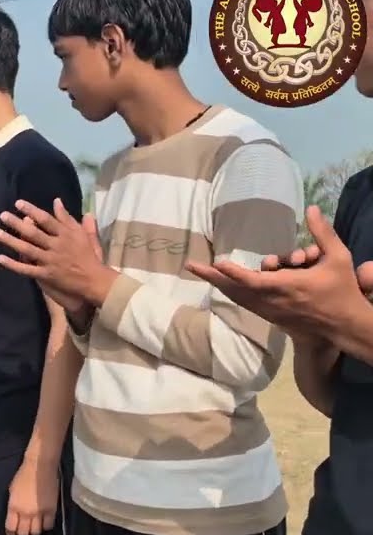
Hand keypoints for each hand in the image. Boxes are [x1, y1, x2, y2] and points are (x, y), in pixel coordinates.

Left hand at [0, 200, 116, 307]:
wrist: (95, 280)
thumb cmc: (89, 256)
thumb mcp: (83, 234)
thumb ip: (69, 218)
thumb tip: (57, 201)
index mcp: (65, 234)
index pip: (46, 219)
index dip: (31, 211)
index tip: (18, 203)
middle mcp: (56, 245)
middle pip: (33, 232)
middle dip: (17, 223)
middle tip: (3, 215)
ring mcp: (50, 260)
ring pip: (27, 249)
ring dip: (11, 241)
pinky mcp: (46, 274)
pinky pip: (27, 269)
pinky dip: (14, 265)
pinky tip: (1, 258)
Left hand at [6, 456, 59, 534]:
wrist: (40, 467)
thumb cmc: (23, 476)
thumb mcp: (12, 491)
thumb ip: (13, 506)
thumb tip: (15, 516)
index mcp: (13, 507)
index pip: (11, 527)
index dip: (11, 534)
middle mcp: (25, 512)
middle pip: (24, 533)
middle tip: (23, 533)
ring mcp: (39, 513)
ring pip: (36, 532)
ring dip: (34, 532)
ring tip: (34, 528)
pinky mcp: (52, 510)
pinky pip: (48, 526)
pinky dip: (45, 526)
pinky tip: (44, 523)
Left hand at [185, 206, 372, 335]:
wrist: (343, 326)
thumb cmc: (341, 290)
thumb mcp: (338, 258)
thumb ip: (323, 234)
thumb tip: (312, 208)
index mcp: (287, 287)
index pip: (254, 280)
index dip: (235, 272)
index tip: (218, 263)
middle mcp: (272, 301)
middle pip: (235, 289)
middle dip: (213, 277)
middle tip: (192, 265)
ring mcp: (269, 311)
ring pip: (237, 296)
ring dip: (219, 283)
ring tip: (201, 270)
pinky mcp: (269, 316)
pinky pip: (244, 302)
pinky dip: (231, 290)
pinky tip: (221, 283)